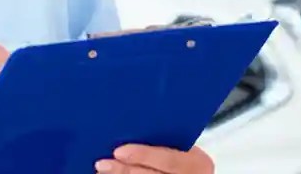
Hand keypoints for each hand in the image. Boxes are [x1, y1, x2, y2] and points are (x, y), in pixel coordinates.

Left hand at [95, 144, 214, 173]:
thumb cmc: (182, 159)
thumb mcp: (182, 149)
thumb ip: (164, 144)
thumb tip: (130, 131)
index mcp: (198, 164)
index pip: (169, 159)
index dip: (143, 155)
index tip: (119, 151)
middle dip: (125, 171)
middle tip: (102, 164)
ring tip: (103, 171)